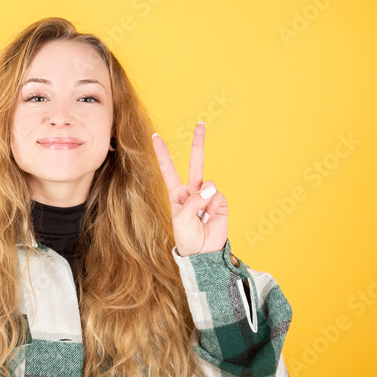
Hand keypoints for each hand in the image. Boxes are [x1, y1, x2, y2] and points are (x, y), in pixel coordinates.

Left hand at [152, 122, 228, 256]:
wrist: (203, 253)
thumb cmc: (187, 237)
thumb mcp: (181, 219)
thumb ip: (193, 201)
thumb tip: (210, 188)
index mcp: (177, 193)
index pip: (169, 169)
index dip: (162, 153)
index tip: (155, 136)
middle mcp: (193, 191)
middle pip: (196, 162)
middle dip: (198, 143)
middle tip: (200, 123)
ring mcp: (208, 195)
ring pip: (208, 184)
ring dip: (204, 200)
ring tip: (201, 217)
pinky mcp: (221, 202)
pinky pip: (218, 196)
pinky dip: (213, 207)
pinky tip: (210, 218)